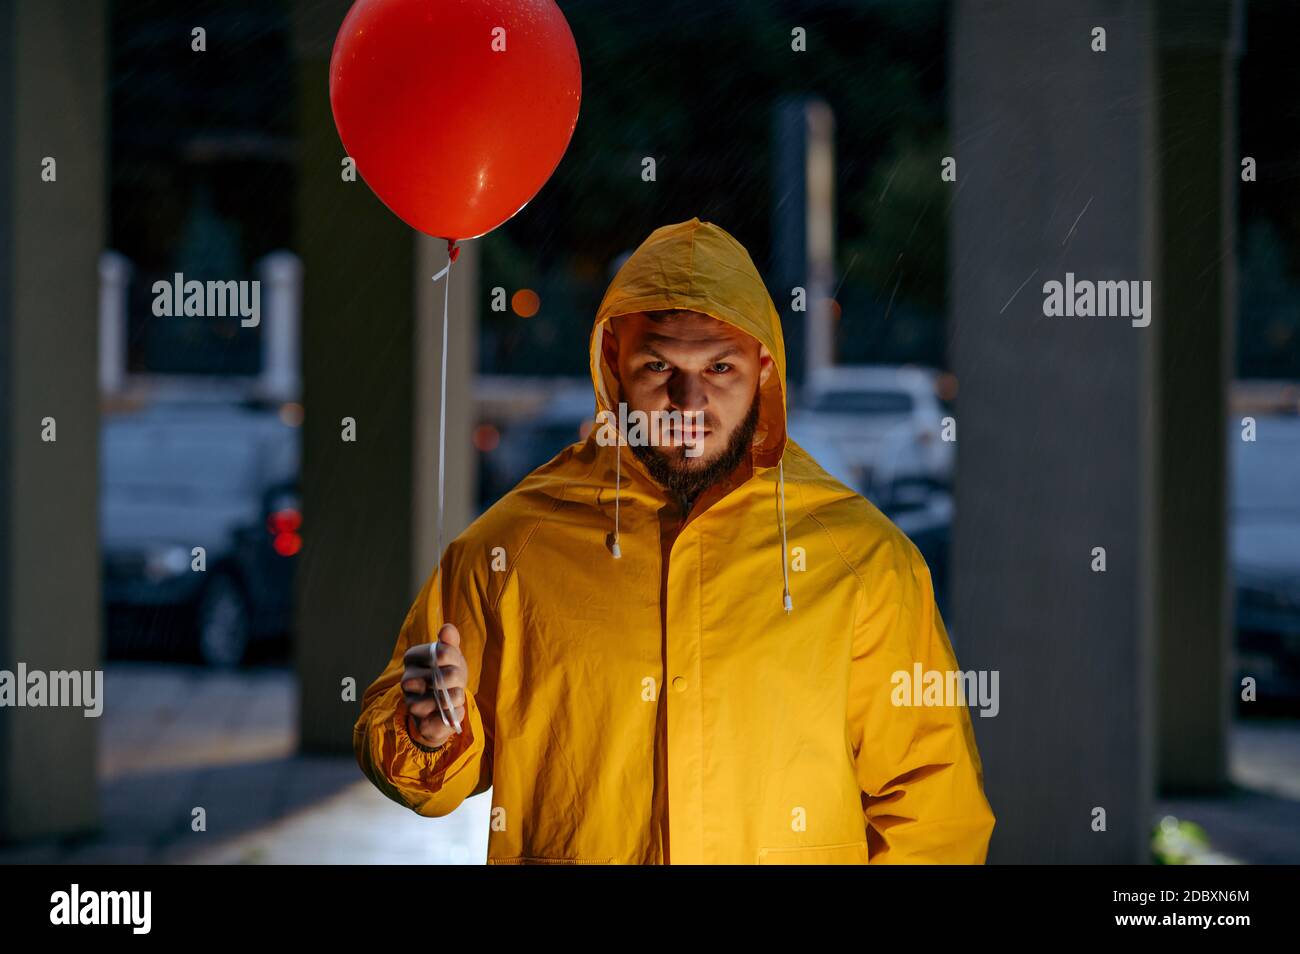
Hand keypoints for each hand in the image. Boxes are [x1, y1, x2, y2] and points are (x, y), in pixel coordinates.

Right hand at [401, 623, 467, 748]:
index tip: (455, 661)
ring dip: (454, 698)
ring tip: (458, 695)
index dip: (453, 657)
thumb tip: (447, 629)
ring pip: (434, 701)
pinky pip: (438, 721)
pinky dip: (453, 715)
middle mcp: (407, 681)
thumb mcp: (451, 656)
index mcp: (412, 658)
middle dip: (456, 678)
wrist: (445, 705)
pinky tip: (456, 710)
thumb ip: (449, 641)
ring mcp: (411, 703)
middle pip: (438, 678)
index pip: (438, 653)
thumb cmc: (447, 674)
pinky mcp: (421, 724)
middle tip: (459, 680)